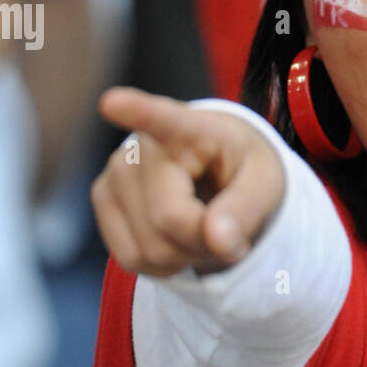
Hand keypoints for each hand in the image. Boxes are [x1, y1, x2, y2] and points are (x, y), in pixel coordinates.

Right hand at [90, 88, 285, 276]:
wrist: (214, 167)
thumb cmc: (241, 170)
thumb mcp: (264, 185)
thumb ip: (246, 210)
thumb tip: (219, 240)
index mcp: (192, 129)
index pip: (162, 121)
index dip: (137, 113)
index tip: (112, 103)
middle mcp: (142, 146)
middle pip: (170, 221)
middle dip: (205, 242)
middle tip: (225, 227)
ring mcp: (114, 172)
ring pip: (149, 249)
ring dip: (185, 255)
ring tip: (200, 226)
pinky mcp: (101, 199)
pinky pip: (132, 259)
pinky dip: (163, 263)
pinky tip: (175, 236)